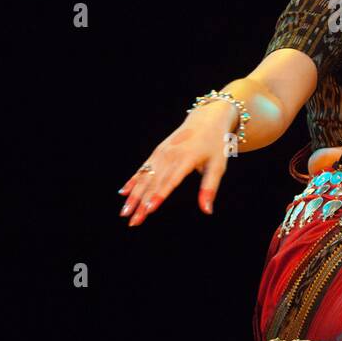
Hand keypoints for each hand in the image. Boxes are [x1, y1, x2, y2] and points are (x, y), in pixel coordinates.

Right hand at [117, 103, 235, 226]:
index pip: (170, 181)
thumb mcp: (218, 165)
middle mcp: (170, 155)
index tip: (149, 210)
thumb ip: (209, 188)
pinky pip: (143, 168)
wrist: (207, 118)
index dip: (159, 196)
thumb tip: (207, 211)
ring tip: (124, 212)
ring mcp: (161, 152)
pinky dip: (133, 180)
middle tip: (132, 222)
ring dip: (133, 195)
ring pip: (145, 177)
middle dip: (141, 203)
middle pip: (153, 183)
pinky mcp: (157, 151)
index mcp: (186, 159)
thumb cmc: (215, 144)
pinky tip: (123, 193)